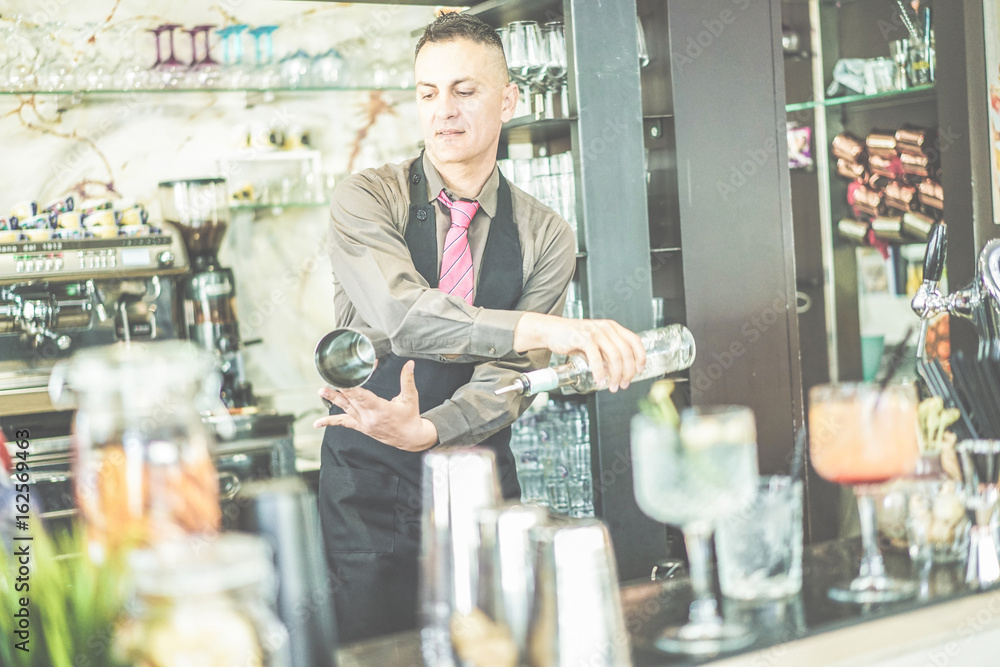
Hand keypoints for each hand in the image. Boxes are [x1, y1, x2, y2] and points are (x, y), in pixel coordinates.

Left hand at [312, 360, 438, 451]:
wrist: (410, 439)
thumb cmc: (410, 417)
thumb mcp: (411, 398)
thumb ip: (408, 380)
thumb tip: (410, 363)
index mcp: (381, 409)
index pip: (363, 397)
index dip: (351, 388)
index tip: (342, 379)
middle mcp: (369, 418)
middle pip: (351, 400)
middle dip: (339, 388)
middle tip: (328, 378)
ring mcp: (364, 423)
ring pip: (345, 409)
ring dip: (333, 399)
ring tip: (321, 391)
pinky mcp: (361, 427)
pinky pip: (344, 423)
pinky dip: (330, 422)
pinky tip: (317, 423)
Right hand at [513, 313, 645, 391]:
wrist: (552, 331)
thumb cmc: (574, 338)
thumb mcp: (596, 340)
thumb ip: (607, 350)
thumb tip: (620, 370)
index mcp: (613, 327)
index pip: (634, 340)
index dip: (640, 357)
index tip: (640, 370)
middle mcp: (606, 328)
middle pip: (625, 352)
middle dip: (627, 372)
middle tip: (623, 384)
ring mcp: (595, 332)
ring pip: (614, 356)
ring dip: (615, 375)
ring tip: (612, 386)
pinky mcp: (583, 338)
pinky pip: (596, 358)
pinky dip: (600, 372)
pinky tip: (599, 380)